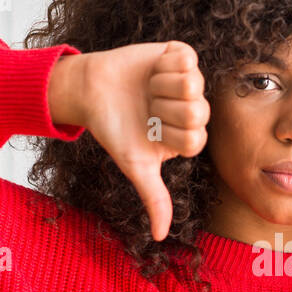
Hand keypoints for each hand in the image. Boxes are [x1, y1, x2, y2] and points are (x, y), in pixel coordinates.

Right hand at [48, 41, 209, 241]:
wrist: (92, 90)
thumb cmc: (115, 129)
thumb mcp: (135, 166)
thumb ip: (154, 198)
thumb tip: (159, 236)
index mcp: (189, 137)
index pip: (196, 139)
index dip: (167, 133)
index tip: (150, 130)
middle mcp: (195, 110)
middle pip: (198, 112)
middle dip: (163, 110)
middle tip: (148, 107)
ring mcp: (191, 82)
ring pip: (193, 84)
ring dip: (161, 87)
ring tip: (148, 89)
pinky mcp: (181, 56)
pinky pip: (185, 58)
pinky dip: (163, 65)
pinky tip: (152, 70)